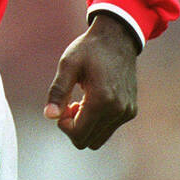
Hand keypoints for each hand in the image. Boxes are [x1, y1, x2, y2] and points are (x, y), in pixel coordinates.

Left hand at [44, 12, 138, 149]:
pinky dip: (96, 122)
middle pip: (87, 141)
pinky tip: (92, 101)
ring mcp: (127, 112)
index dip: (63, 125)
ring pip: (98, 139)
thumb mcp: (68, 65)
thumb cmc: (89, 50)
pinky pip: (108, 130)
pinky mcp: (130, 111)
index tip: (62, 105)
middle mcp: (118, 110)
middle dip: (73, 127)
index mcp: (102, 100)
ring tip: (81, 102)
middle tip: (70, 104)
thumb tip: (49, 116)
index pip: (78, 135)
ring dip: (85, 126)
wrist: (117, 38)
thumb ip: (57, 91)